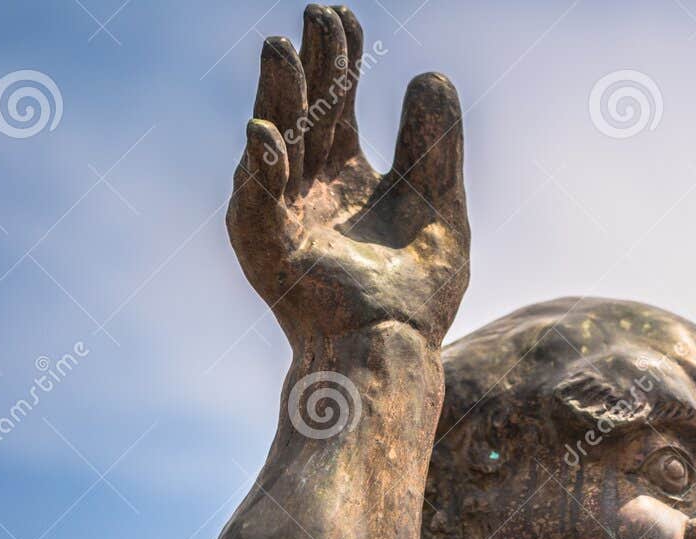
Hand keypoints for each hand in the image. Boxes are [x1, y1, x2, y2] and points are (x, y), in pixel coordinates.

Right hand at [227, 5, 469, 345]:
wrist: (397, 347)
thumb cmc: (418, 290)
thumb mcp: (438, 203)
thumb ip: (434, 143)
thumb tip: (431, 72)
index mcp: (344, 175)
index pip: (339, 104)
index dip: (340, 61)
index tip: (345, 15)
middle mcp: (307, 187)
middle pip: (304, 113)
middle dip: (308, 65)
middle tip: (314, 13)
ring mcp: (283, 215)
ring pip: (275, 145)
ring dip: (276, 98)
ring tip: (279, 48)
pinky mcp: (266, 250)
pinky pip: (257, 203)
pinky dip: (261, 170)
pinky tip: (266, 135)